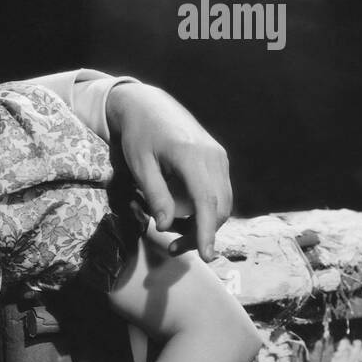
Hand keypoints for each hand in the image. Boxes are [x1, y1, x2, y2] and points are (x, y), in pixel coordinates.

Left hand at [106, 83, 231, 261]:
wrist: (148, 105)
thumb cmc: (139, 134)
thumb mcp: (140, 165)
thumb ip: (155, 194)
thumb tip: (165, 225)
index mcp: (192, 156)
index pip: (207, 202)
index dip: (206, 232)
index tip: (205, 256)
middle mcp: (213, 156)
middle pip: (219, 207)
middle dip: (201, 234)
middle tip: (172, 248)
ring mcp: (219, 156)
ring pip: (222, 202)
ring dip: (204, 224)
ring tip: (175, 235)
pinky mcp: (218, 159)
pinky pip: (219, 192)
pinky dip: (206, 209)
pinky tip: (184, 217)